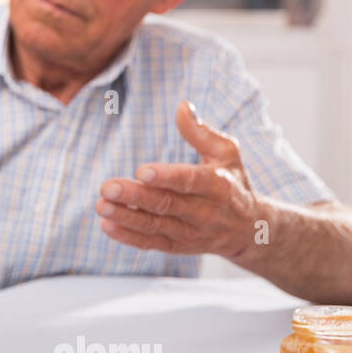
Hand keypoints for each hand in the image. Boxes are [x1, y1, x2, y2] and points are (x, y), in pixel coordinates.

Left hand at [94, 100, 261, 258]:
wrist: (250, 229)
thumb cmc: (232, 182)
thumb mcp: (227, 153)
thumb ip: (201, 132)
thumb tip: (183, 106)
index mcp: (218, 185)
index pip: (190, 181)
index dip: (166, 177)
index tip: (141, 171)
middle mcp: (206, 212)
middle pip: (167, 204)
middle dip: (135, 197)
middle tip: (107, 187)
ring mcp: (191, 232)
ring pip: (155, 226)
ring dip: (126, 217)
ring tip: (101, 205)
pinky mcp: (179, 246)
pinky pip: (152, 243)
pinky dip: (128, 237)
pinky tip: (107, 225)